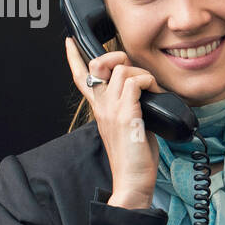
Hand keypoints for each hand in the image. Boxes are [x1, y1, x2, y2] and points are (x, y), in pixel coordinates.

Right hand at [65, 37, 162, 208]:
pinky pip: (135, 81)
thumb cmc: (134, 158)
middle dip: (117, 56)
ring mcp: (111, 109)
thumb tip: (146, 96)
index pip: (80, 78)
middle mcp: (101, 106)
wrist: (132, 180)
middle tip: (137, 72)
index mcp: (100, 109)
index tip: (70, 43)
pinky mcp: (125, 114)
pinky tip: (155, 93)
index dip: (74, 57)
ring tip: (152, 90)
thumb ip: (129, 107)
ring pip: (121, 69)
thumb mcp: (129, 126)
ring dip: (142, 73)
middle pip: (98, 64)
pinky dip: (148, 81)